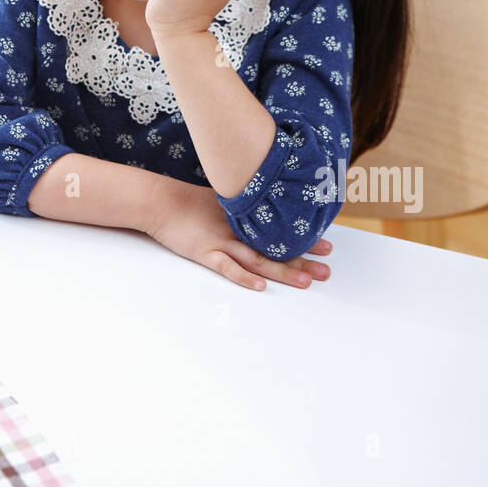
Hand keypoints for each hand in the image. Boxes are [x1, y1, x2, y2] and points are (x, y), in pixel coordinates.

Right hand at [145, 177, 332, 290]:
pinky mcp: (204, 253)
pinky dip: (243, 277)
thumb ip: (245, 209)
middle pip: (275, 249)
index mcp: (244, 218)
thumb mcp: (224, 199)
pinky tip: (260, 286)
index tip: (327, 246)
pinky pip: (226, 267)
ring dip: (283, 271)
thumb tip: (268, 212)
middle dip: (303, 260)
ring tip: (307, 281)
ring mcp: (221, 242)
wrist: (160, 201)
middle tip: (327, 271)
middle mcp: (237, 231)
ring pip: (257, 260)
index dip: (303, 241)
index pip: (279, 232)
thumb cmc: (190, 201)